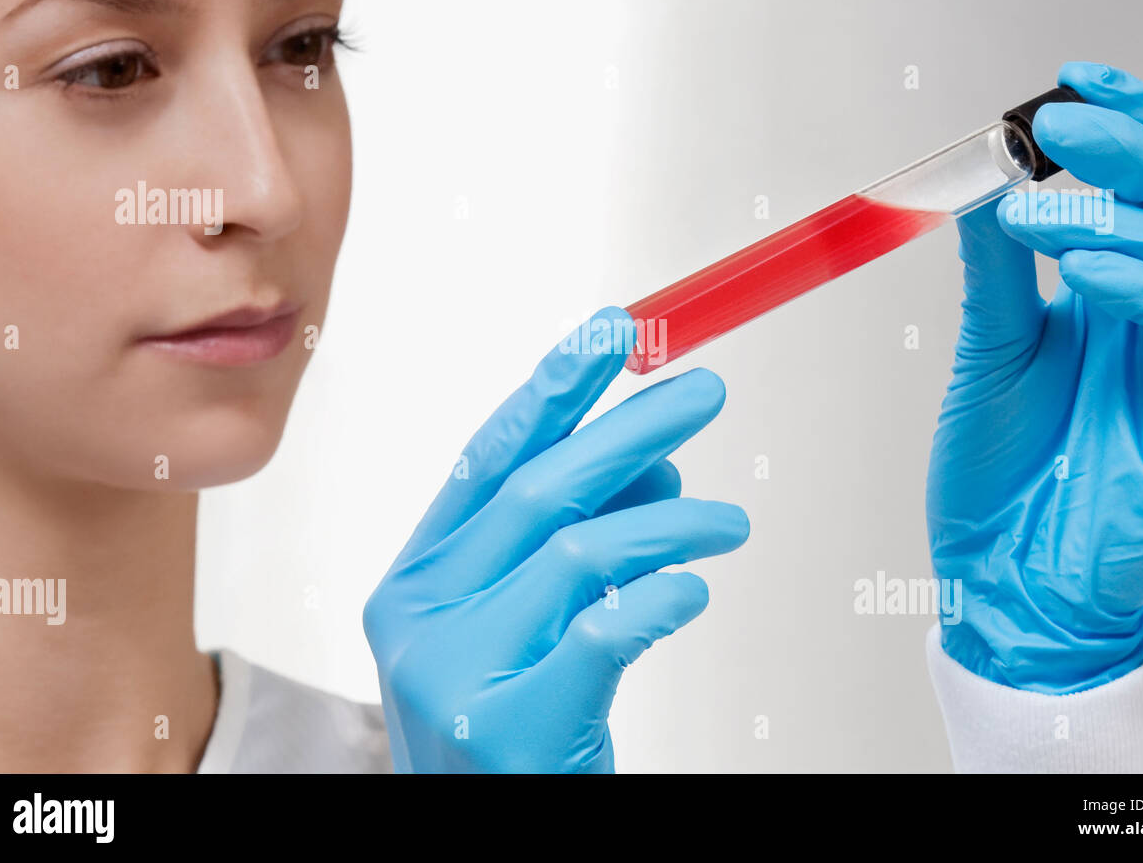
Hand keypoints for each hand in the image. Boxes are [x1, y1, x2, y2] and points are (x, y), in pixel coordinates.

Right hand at [364, 307, 748, 770]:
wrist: (483, 837)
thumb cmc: (510, 732)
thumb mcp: (524, 626)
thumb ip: (576, 541)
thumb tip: (659, 463)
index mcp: (414, 579)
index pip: (488, 456)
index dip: (554, 386)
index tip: (614, 330)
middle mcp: (418, 615)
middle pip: (537, 489)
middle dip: (630, 429)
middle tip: (705, 391)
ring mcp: (452, 671)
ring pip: (578, 551)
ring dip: (669, 522)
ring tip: (727, 521)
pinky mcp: (504, 725)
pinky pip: (605, 630)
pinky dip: (664, 595)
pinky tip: (693, 590)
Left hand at [927, 62, 1142, 692]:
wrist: (1008, 576)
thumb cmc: (1000, 472)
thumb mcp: (992, 349)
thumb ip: (1000, 268)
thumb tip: (983, 176)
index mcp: (1116, 289)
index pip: (1141, 182)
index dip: (1120, 120)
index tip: (1066, 79)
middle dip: (1119, 145)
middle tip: (1051, 123)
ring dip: (1108, 214)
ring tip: (1033, 212)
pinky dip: (1141, 283)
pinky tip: (1087, 270)